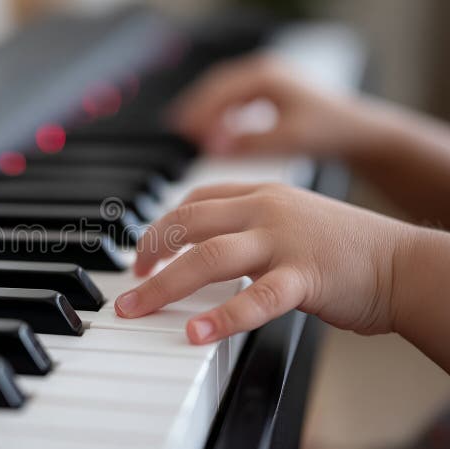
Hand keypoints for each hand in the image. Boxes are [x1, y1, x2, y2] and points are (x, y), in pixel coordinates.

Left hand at [114, 183, 414, 343]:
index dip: (160, 226)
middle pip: (188, 224)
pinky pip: (256, 298)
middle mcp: (267, 209)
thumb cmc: (345, 247)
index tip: (142, 255)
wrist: (403, 262)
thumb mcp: (290, 220)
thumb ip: (248, 226)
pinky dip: (221, 317)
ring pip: (208, 257)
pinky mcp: (305, 277)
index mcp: (262, 193)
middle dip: (149, 253)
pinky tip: (195, 334)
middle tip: (131, 285)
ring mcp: (284, 240)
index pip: (195, 200)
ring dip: (164, 285)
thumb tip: (202, 248)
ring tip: (138, 310)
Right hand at [169, 55, 380, 157]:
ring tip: (186, 134)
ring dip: (204, 112)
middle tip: (175, 134)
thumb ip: (248, 144)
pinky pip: (233, 99)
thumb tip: (212, 147)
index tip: (184, 135)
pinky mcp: (267, 92)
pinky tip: (211, 132)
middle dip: (194, 110)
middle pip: (215, 87)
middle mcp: (264, 71)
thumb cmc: (330, 132)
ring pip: (222, 92)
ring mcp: (266, 79)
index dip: (198, 114)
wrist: (359, 132)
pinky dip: (218, 114)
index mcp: (267, 76)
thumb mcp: (287, 141)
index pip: (219, 90)